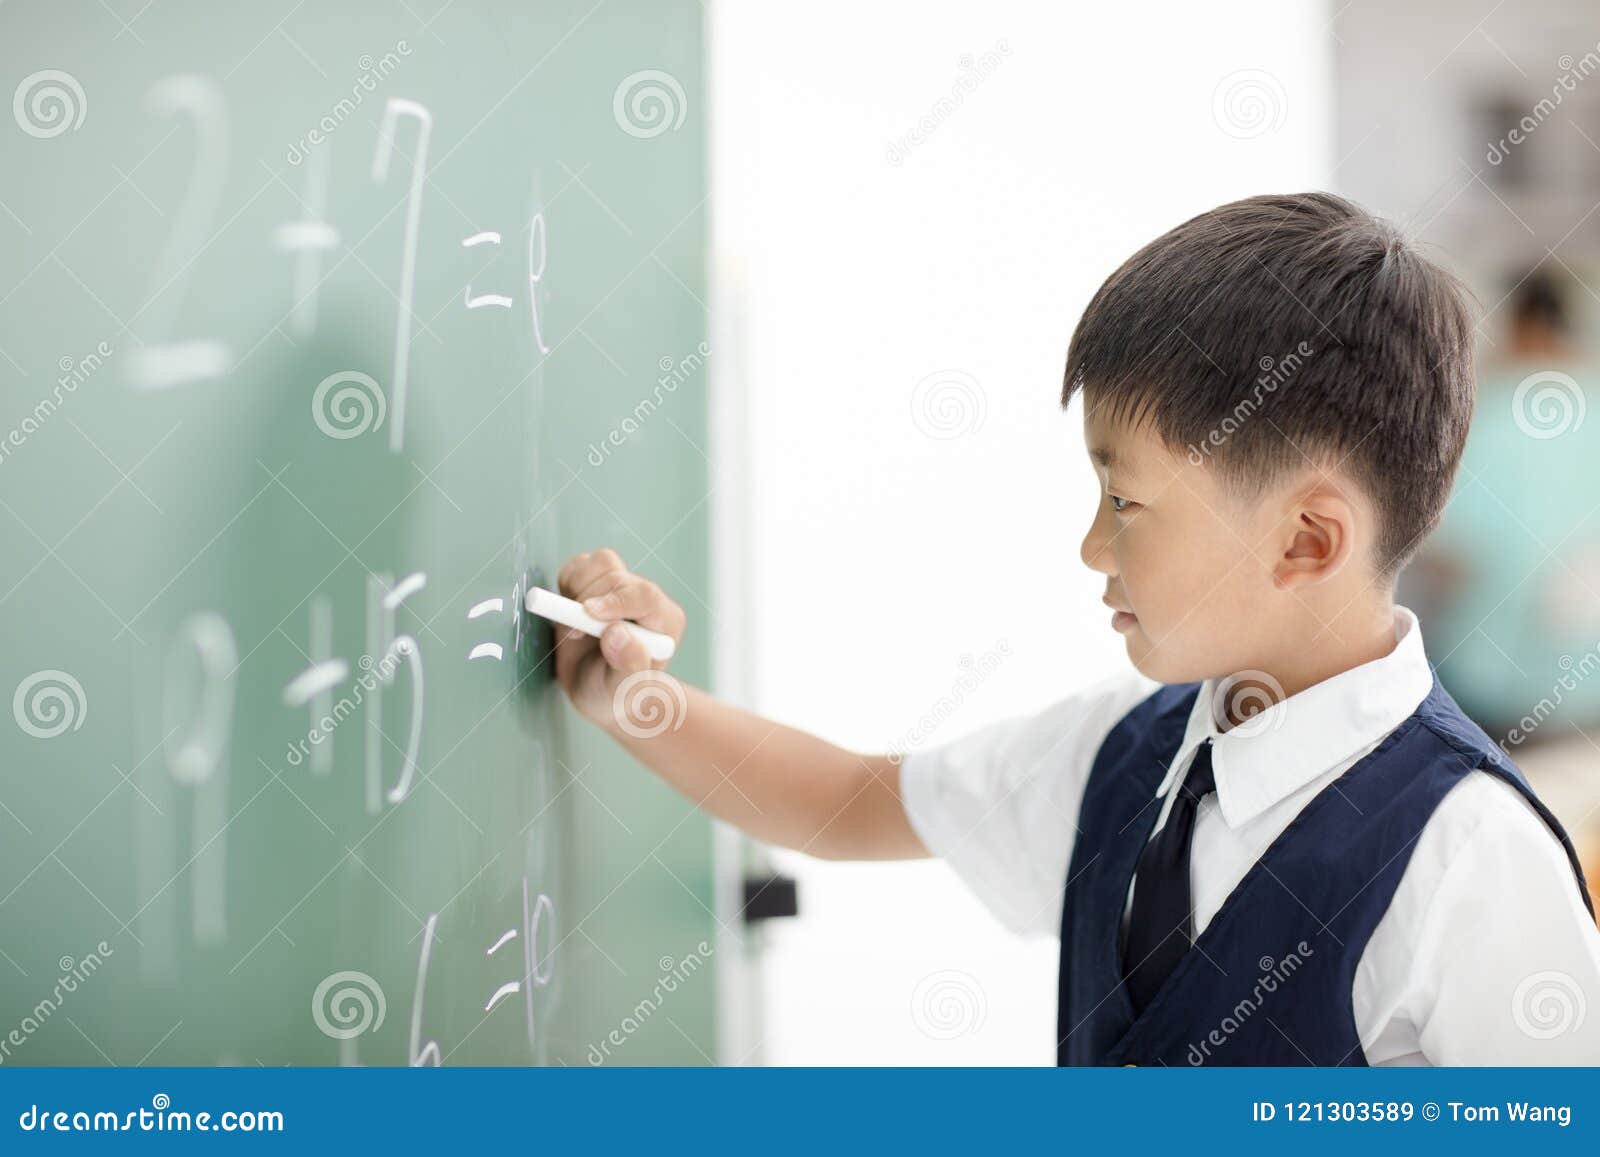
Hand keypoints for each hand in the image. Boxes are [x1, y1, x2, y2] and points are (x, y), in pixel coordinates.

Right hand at [552, 548, 687, 734]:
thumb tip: (618, 633)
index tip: (587, 614)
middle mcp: (646, 599)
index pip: (645, 596)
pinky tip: (569, 613)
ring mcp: (621, 587)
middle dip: (587, 602)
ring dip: (577, 591)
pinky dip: (566, 583)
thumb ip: (627, 666)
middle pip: (617, 579)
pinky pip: (580, 566)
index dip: (615, 600)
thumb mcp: (623, 693)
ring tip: (576, 630)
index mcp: (664, 621)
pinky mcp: (597, 582)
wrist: (599, 693)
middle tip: (574, 636)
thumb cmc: (616, 696)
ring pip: (600, 564)